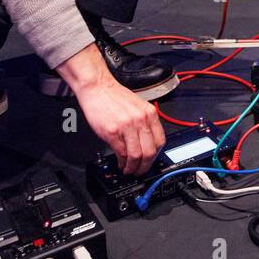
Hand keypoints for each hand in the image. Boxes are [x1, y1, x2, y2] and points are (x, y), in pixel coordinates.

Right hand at [60, 47, 165, 174]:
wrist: (98, 88)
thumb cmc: (115, 97)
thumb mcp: (138, 107)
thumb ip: (144, 123)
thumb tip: (147, 143)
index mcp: (149, 114)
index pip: (160, 141)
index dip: (155, 156)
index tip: (151, 161)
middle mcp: (140, 120)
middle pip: (150, 152)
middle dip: (145, 166)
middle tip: (140, 170)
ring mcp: (126, 126)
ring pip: (136, 155)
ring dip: (133, 167)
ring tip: (129, 169)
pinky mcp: (111, 132)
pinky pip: (121, 152)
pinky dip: (122, 162)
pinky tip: (120, 163)